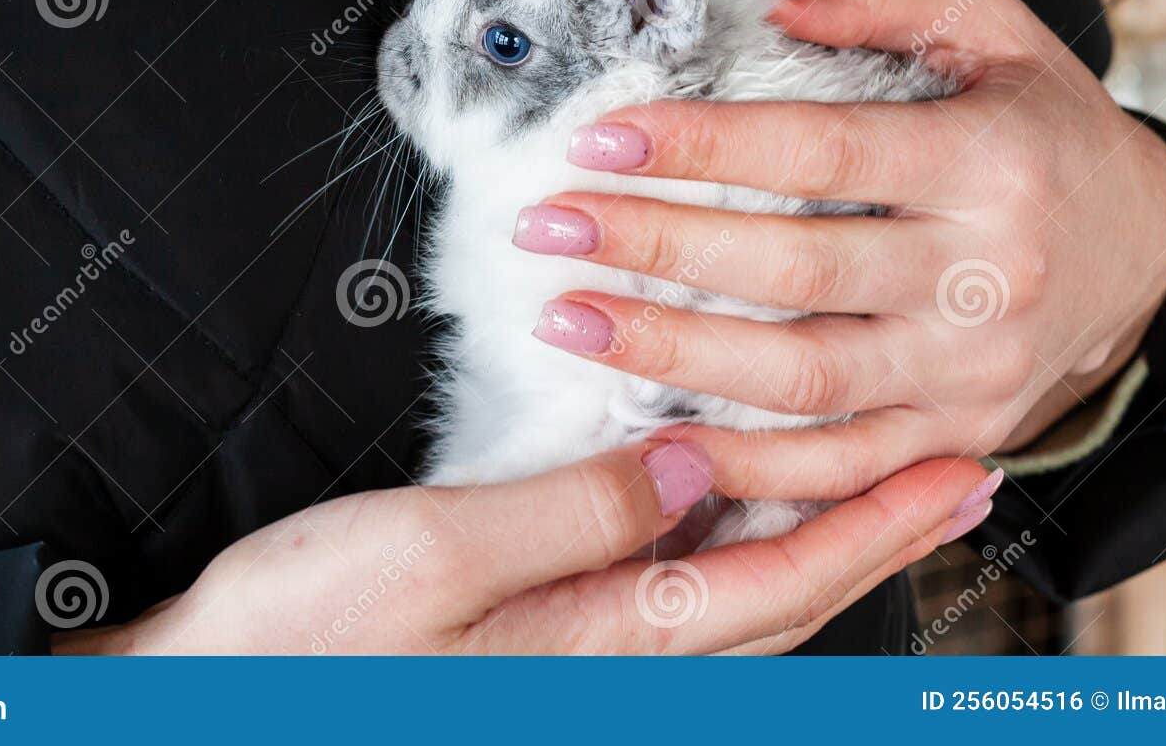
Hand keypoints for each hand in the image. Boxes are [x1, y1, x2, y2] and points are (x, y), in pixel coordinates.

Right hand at [55, 440, 994, 654]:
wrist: (208, 703)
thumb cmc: (300, 641)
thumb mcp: (435, 558)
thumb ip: (575, 513)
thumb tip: (699, 463)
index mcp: (602, 647)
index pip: (781, 583)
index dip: (878, 526)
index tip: (957, 474)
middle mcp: (609, 667)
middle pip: (781, 601)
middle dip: (875, 535)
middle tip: (952, 472)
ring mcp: (576, 664)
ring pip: (733, 602)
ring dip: (814, 538)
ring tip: (867, 478)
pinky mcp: (539, 648)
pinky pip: (669, 596)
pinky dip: (729, 547)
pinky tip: (726, 502)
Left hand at [516, 0, 1165, 501]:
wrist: (1142, 251)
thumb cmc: (1045, 128)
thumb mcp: (993, 31)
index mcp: (991, 163)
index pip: (821, 152)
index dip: (702, 148)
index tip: (599, 138)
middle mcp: (984, 277)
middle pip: (793, 271)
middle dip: (655, 249)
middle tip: (549, 228)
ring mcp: (968, 373)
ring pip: (800, 378)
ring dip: (670, 356)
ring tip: (566, 321)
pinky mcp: (953, 437)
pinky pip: (836, 469)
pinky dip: (742, 465)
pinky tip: (653, 437)